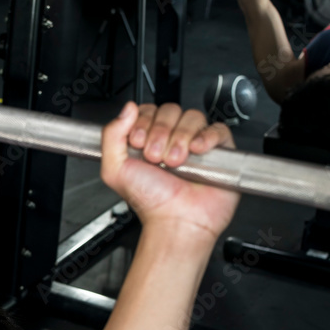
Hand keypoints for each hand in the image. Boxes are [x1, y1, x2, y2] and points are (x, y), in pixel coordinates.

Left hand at [100, 102, 239, 240]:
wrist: (175, 221)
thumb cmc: (149, 201)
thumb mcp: (114, 169)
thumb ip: (111, 135)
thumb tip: (127, 108)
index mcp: (149, 139)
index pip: (149, 110)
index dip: (143, 123)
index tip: (139, 143)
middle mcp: (172, 139)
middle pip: (171, 110)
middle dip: (160, 132)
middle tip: (156, 157)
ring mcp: (195, 144)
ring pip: (192, 117)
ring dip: (180, 137)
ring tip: (175, 162)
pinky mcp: (218, 151)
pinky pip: (217, 129)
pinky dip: (206, 136)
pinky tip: (196, 151)